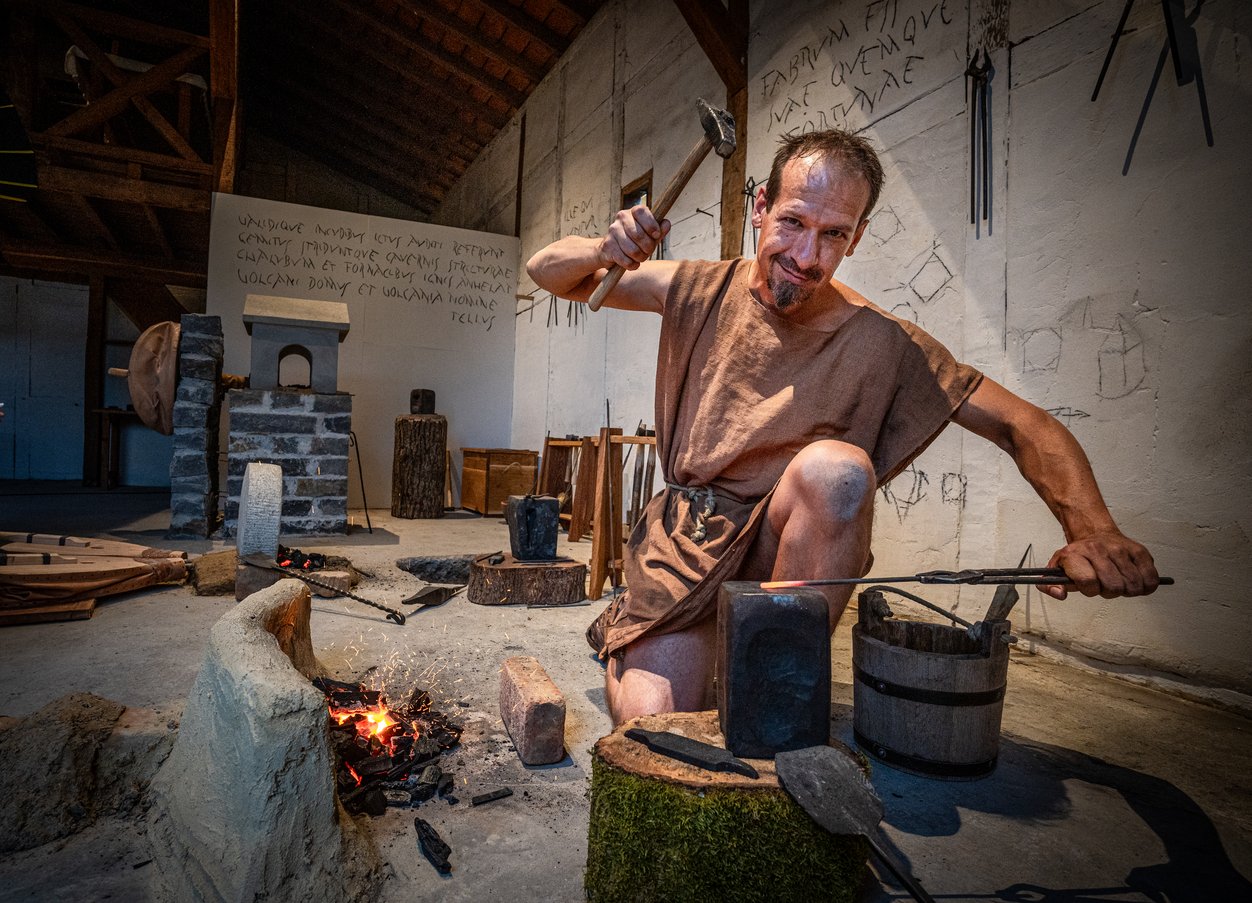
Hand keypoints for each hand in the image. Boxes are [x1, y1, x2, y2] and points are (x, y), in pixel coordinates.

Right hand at [599, 205, 669, 270]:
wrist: (611, 250)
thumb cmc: (635, 240)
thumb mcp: (649, 235)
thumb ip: (659, 230)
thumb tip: (666, 224)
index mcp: (633, 211)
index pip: (642, 212)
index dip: (651, 225)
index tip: (656, 235)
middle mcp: (621, 218)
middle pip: (639, 235)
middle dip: (648, 248)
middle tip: (648, 251)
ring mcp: (612, 231)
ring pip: (632, 250)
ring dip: (640, 258)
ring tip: (640, 258)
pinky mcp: (607, 246)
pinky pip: (625, 260)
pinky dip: (632, 265)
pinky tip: (632, 263)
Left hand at [1040, 531, 1159, 599]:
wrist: (1094, 533)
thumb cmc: (1078, 556)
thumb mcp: (1056, 568)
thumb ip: (1050, 585)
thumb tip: (1060, 594)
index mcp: (1074, 554)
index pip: (1088, 582)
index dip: (1090, 590)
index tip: (1089, 586)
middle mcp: (1097, 549)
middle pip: (1114, 587)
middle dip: (1109, 592)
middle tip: (1105, 584)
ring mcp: (1120, 549)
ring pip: (1133, 585)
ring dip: (1127, 590)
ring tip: (1118, 581)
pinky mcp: (1139, 551)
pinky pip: (1150, 578)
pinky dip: (1146, 586)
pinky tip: (1135, 580)